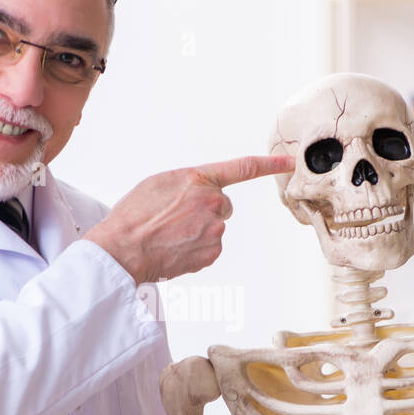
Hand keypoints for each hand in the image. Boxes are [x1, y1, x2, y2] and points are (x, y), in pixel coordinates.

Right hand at [83, 154, 293, 282]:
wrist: (123, 249)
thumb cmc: (133, 217)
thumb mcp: (158, 184)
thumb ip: (187, 184)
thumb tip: (198, 193)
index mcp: (198, 179)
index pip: (242, 168)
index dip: (270, 165)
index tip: (290, 162)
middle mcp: (212, 202)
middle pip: (222, 205)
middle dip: (205, 211)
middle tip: (175, 219)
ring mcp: (214, 229)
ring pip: (214, 228)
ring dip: (197, 232)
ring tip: (169, 235)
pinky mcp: (212, 252)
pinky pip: (209, 248)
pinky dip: (195, 249)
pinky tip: (174, 248)